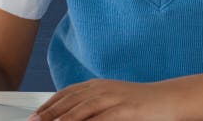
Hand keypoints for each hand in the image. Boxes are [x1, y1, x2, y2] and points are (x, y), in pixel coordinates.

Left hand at [28, 78, 179, 120]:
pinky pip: (102, 118)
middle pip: (68, 102)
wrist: (168, 98)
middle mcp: (101, 89)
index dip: (47, 106)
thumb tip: (70, 116)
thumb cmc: (140, 104)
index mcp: (96, 86)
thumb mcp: (112, 101)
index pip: (65, 94)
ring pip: (81, 109)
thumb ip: (92, 107)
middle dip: (48, 114)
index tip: (33, 116)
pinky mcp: (125, 109)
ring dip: (62, 119)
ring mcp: (113, 98)